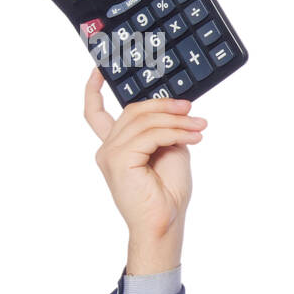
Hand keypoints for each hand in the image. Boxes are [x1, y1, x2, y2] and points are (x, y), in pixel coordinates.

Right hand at [84, 67, 206, 262]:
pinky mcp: (118, 160)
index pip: (96, 112)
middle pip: (133, 111)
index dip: (95, 89)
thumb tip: (176, 107)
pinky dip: (174, 133)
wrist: (165, 223)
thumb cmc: (167, 193)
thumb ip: (165, 129)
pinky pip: (149, 135)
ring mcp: (110, 153)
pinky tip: (192, 139)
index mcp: (116, 146)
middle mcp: (107, 148)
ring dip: (177, 121)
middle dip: (166, 106)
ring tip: (199, 128)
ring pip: (144, 121)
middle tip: (192, 111)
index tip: (100, 69)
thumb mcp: (169, 151)